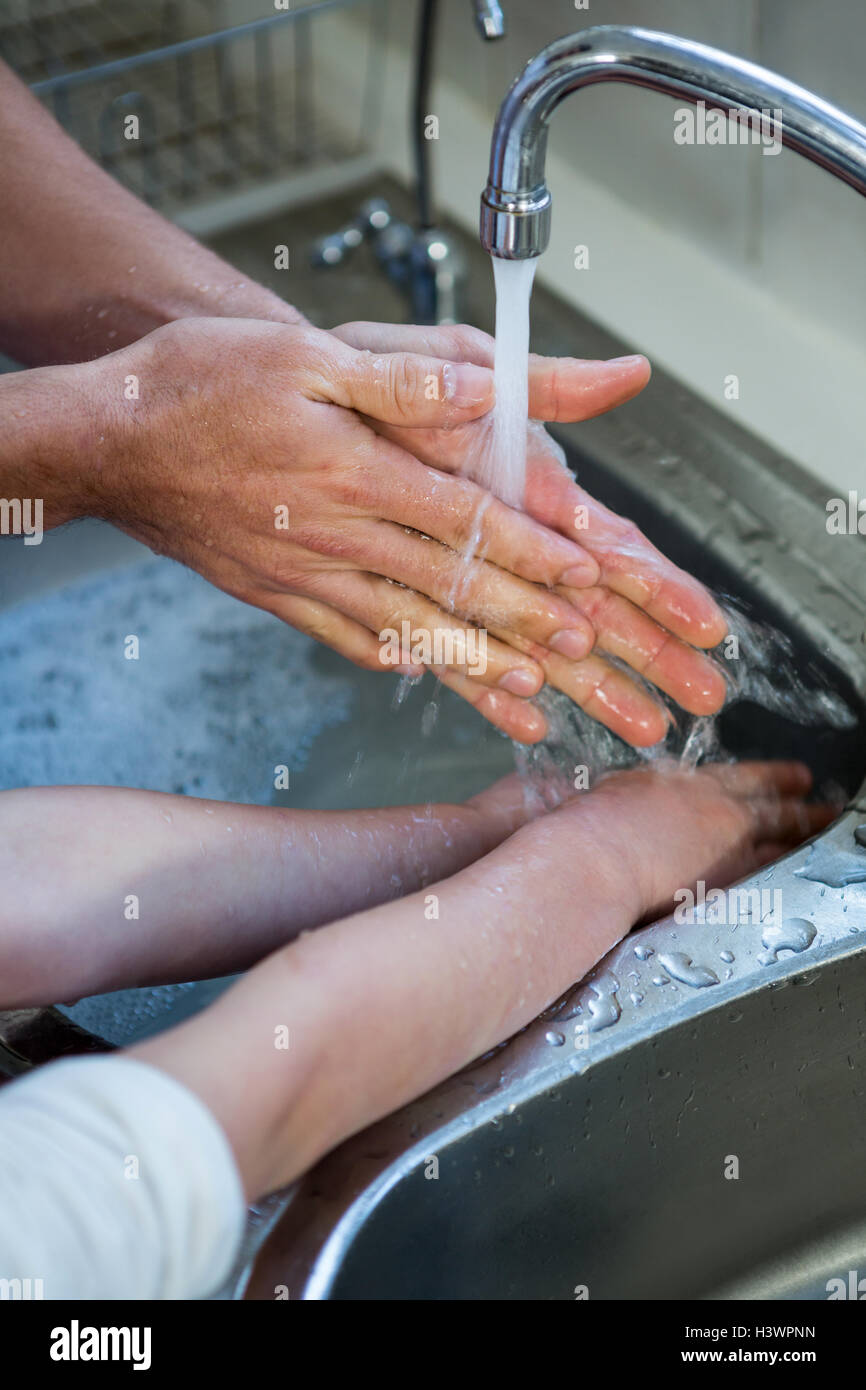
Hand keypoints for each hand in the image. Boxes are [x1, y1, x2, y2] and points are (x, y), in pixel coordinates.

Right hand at [86, 316, 625, 741]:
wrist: (109, 441)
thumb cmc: (201, 383)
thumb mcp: (304, 353)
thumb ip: (404, 381)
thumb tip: (487, 392)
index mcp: (352, 473)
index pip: (463, 520)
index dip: (532, 549)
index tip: (586, 573)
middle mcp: (334, 537)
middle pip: (447, 585)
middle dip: (523, 617)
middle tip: (582, 647)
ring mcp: (302, 575)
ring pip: (405, 626)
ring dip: (472, 658)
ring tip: (525, 684)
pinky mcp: (275, 595)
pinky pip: (344, 639)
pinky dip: (391, 660)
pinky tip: (424, 675)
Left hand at [333, 321, 729, 745]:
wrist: (289, 402)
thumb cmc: (380, 377)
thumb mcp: (466, 363)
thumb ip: (545, 385)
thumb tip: (628, 374)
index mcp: (528, 487)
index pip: (613, 547)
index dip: (664, 587)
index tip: (708, 625)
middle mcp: (506, 539)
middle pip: (594, 606)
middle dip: (653, 652)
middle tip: (706, 695)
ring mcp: (463, 574)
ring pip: (538, 642)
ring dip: (594, 686)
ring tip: (646, 727)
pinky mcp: (407, 598)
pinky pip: (454, 655)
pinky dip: (491, 691)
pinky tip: (532, 723)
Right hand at [548, 760, 835, 925]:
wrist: (586, 860)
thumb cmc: (581, 830)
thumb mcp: (610, 794)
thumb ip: (637, 796)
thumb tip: (639, 799)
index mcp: (681, 783)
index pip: (739, 777)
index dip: (771, 777)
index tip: (794, 778)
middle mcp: (711, 810)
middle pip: (769, 806)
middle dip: (800, 806)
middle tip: (826, 805)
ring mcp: (723, 847)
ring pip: (778, 839)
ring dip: (804, 836)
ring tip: (824, 834)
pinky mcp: (725, 883)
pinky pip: (769, 873)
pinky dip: (788, 869)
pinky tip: (801, 873)